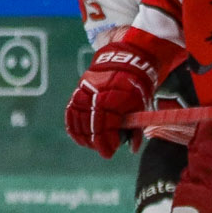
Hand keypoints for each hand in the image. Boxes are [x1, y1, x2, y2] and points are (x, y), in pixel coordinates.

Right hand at [65, 34, 162, 157]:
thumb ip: (135, 128)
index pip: (106, 125)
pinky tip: (78, 137)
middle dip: (96, 142)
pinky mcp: (78, 91)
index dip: (107, 141)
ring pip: (78, 119)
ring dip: (84, 136)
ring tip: (92, 145)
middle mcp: (97, 94)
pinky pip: (70, 111)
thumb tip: (131, 149)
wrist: (126, 60)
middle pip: (91, 124)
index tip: (110, 152)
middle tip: (104, 151)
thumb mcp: (141, 105)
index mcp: (115, 97)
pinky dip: (73, 126)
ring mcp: (85, 91)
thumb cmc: (137, 86)